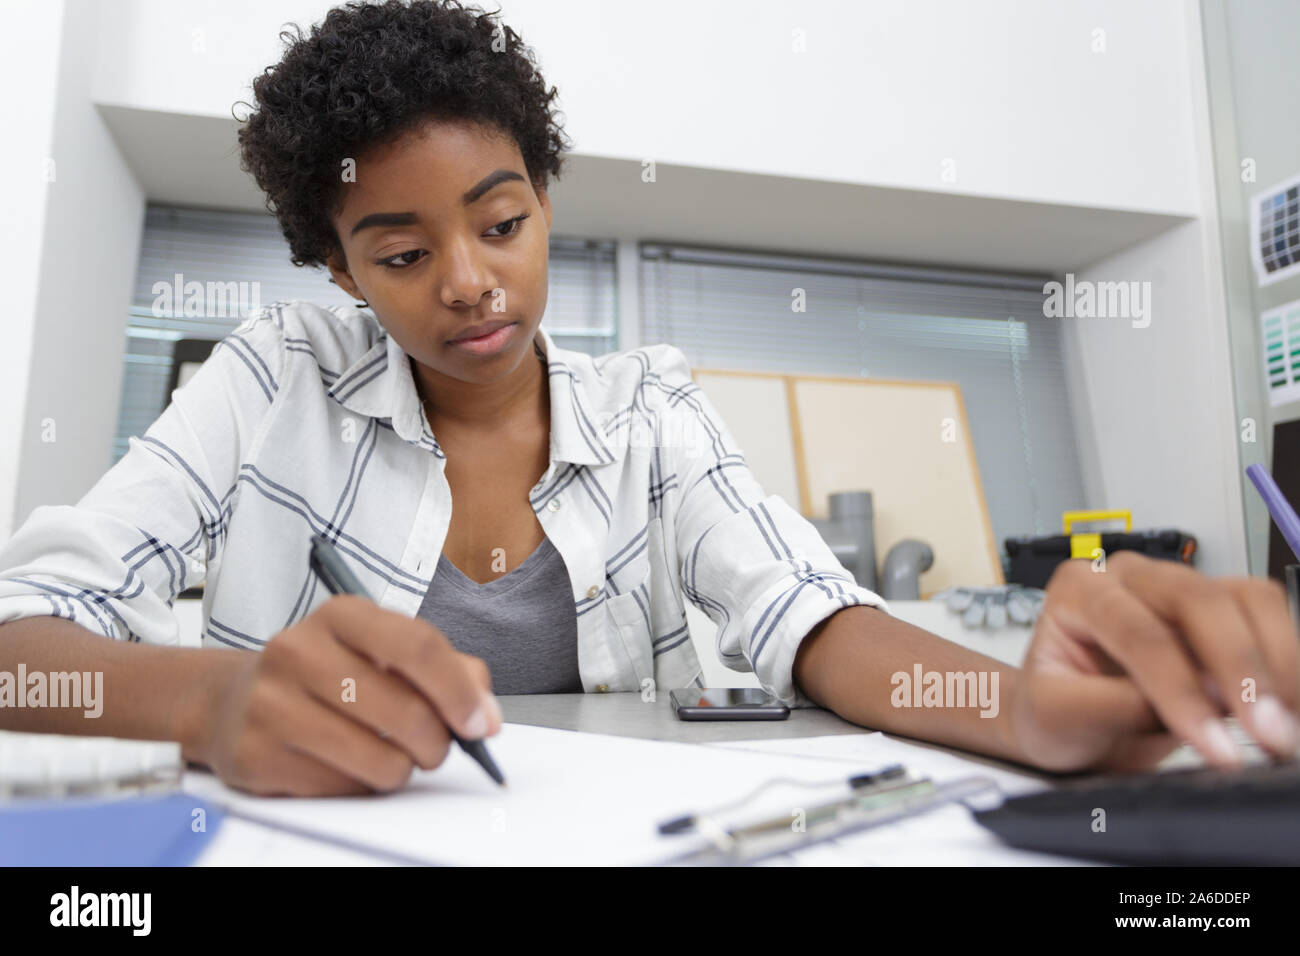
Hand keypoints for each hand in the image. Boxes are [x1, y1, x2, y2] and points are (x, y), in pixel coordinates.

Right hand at [196, 594, 501, 794]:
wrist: (234, 701)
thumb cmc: (328, 676)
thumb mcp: (383, 652)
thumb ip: (447, 671)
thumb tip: (487, 716)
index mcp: (341, 615)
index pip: (417, 646)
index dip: (459, 691)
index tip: (480, 723)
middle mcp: (299, 650)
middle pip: (406, 711)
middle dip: (438, 742)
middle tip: (436, 747)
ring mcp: (272, 703)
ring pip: (380, 760)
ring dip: (403, 769)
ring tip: (391, 755)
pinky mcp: (257, 754)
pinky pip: (343, 789)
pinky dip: (360, 785)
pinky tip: (346, 764)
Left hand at [1009, 551, 1299, 772]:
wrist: (1070, 720)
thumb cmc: (1055, 711)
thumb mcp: (1058, 715)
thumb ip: (1113, 704)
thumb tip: (1191, 704)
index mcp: (1078, 591)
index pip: (1138, 632)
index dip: (1181, 689)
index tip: (1214, 746)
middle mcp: (1131, 576)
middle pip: (1199, 600)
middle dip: (1240, 668)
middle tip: (1268, 733)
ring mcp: (1180, 587)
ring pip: (1247, 600)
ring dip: (1277, 665)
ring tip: (1284, 729)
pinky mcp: (1221, 607)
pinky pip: (1268, 616)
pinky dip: (1287, 662)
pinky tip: (1288, 708)